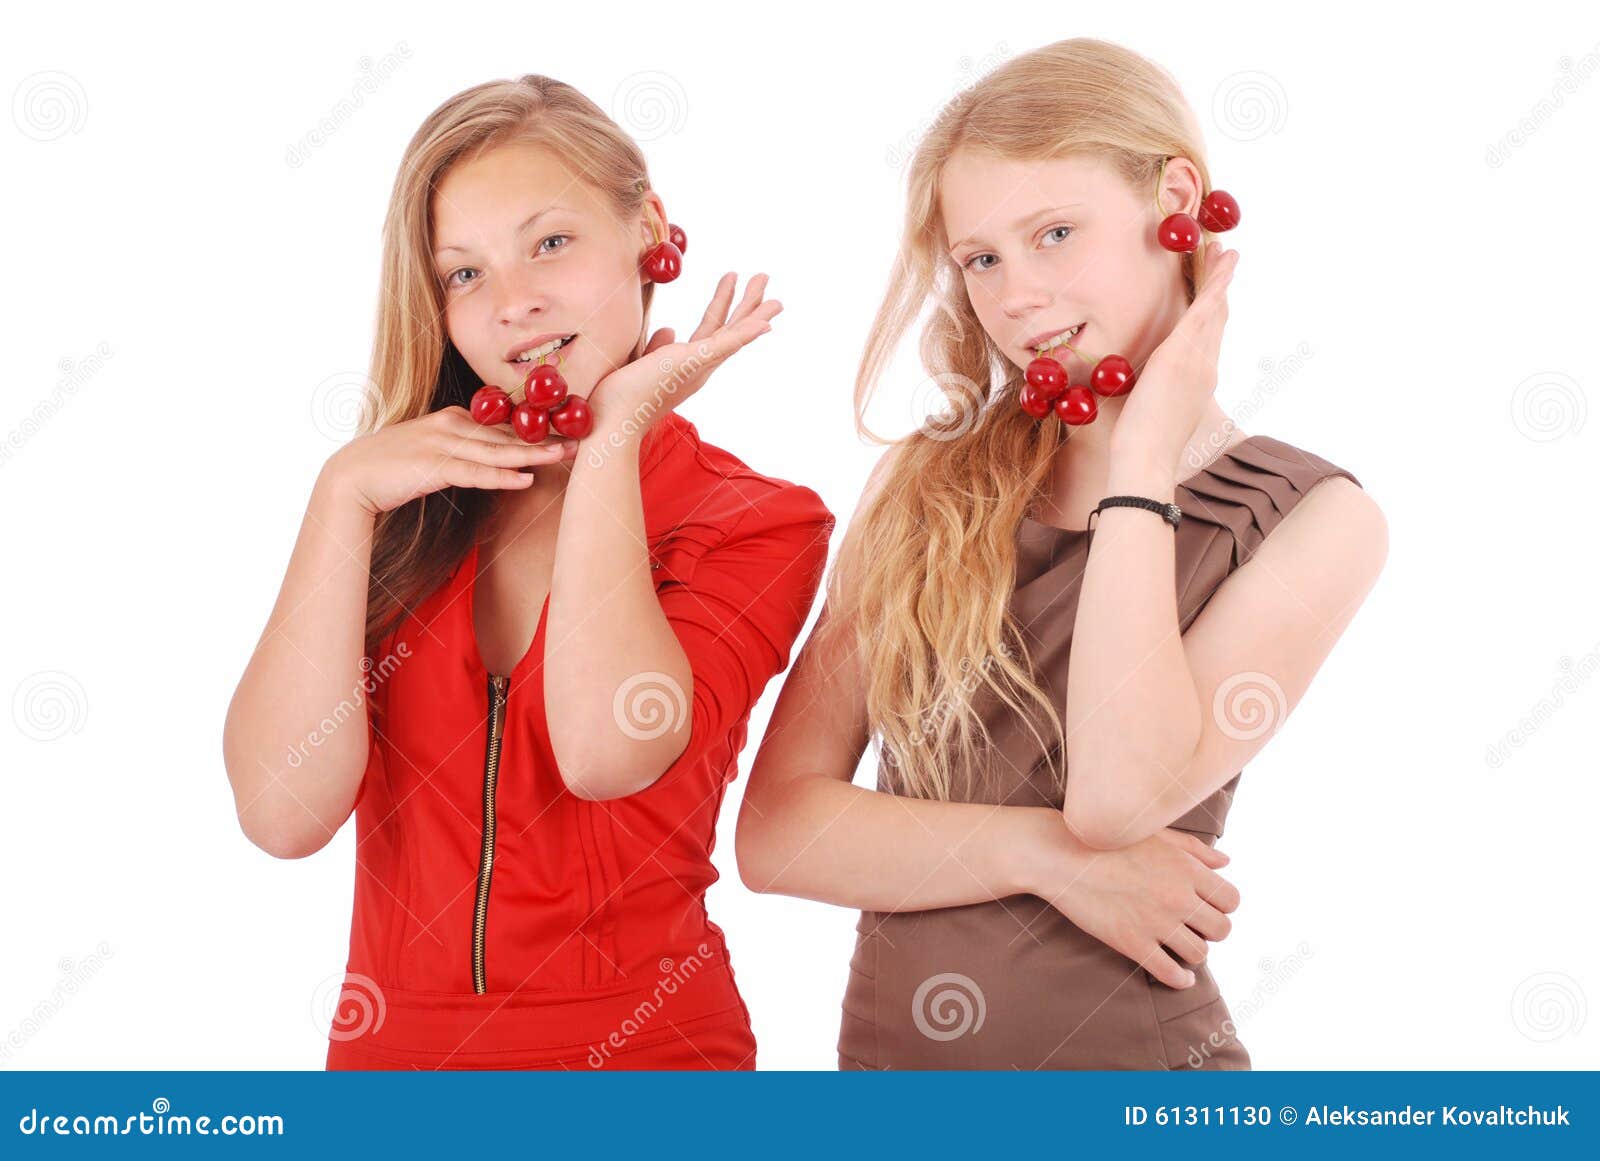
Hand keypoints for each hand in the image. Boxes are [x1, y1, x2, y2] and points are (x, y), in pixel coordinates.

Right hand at [322, 405, 577, 516]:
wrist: (351, 478)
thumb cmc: (394, 469)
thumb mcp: (434, 454)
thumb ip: (464, 454)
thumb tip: (495, 462)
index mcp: (454, 419)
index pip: (502, 425)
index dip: (536, 429)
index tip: (566, 430)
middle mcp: (451, 425)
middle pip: (506, 433)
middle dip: (544, 437)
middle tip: (581, 437)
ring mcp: (441, 444)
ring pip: (496, 450)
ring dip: (532, 454)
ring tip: (563, 455)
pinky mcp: (432, 466)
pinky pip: (474, 472)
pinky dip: (501, 476)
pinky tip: (525, 479)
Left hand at [589, 272, 781, 431]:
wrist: (613, 422)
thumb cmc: (620, 397)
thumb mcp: (640, 361)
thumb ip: (657, 346)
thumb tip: (670, 329)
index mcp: (686, 365)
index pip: (711, 329)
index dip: (723, 304)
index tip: (733, 281)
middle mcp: (699, 368)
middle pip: (729, 328)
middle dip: (748, 302)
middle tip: (763, 277)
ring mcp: (698, 367)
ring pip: (734, 335)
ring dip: (755, 312)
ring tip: (771, 292)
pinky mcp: (692, 364)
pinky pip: (725, 346)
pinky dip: (746, 333)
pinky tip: (765, 323)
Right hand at [1032, 823, 1238, 988]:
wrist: (1063, 855)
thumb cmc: (1109, 840)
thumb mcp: (1157, 835)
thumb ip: (1194, 849)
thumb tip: (1225, 861)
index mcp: (1186, 868)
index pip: (1231, 899)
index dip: (1223, 906)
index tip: (1208, 907)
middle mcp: (1178, 896)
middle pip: (1221, 929)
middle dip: (1211, 931)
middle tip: (1194, 928)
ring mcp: (1156, 922)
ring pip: (1200, 954)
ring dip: (1194, 953)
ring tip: (1181, 946)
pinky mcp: (1132, 942)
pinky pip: (1170, 973)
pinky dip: (1180, 980)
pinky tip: (1179, 976)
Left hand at [1110, 241, 1239, 472]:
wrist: (1146, 460)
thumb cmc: (1142, 447)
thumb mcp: (1154, 412)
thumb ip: (1157, 393)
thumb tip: (1147, 385)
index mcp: (1198, 380)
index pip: (1210, 338)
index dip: (1216, 310)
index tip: (1218, 291)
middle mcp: (1206, 367)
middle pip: (1218, 318)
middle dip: (1223, 286)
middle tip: (1228, 256)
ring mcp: (1197, 360)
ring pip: (1215, 309)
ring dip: (1221, 277)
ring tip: (1226, 250)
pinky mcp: (1182, 354)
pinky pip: (1204, 311)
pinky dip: (1215, 285)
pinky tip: (1222, 263)